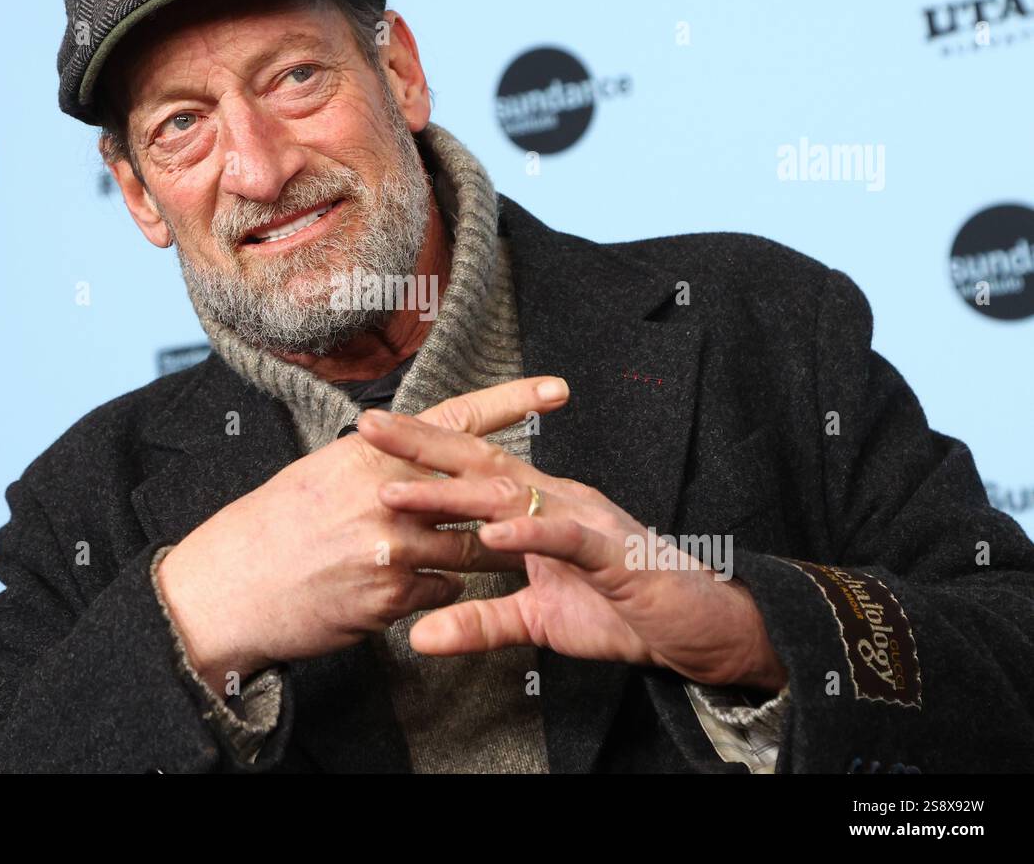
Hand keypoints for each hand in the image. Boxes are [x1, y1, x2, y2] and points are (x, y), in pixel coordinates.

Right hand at [158, 376, 570, 695]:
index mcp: (369, 453)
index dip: (511, 400)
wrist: (226, 591)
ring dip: (488, 551)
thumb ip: (375, 465)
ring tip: (503, 552)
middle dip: (520, 496)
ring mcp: (392, 547)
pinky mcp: (391, 597)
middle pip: (479, 491)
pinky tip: (414, 587)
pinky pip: (444, 590)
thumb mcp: (319, 476)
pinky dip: (442, 589)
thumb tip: (414, 457)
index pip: (454, 420)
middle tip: (557, 496)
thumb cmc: (269, 528)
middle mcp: (386, 494)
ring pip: (472, 547)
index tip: (556, 389)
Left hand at [357, 408, 788, 691]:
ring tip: (402, 490)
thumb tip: (417, 637)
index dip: (419, 453)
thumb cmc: (619, 609)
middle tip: (367, 428)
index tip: (366, 438)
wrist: (697, 626)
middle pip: (480, 462)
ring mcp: (583, 520)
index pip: (469, 469)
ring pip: (512, 495)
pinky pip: (566, 538)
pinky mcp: (613, 553)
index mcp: (536, 507)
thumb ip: (478, 621)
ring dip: (455, 492)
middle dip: (422, 445)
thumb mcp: (534, 621)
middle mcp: (555, 499)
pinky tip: (493, 533)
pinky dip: (529, 535)